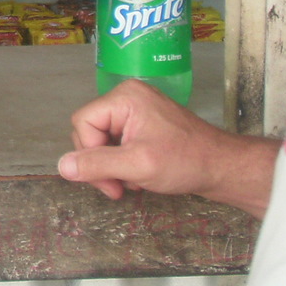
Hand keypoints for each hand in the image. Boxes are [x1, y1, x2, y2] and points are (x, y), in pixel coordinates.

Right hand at [57, 80, 278, 217]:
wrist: (223, 169)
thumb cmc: (184, 163)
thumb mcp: (136, 166)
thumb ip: (97, 165)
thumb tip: (62, 166)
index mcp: (124, 97)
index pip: (83, 123)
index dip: (90, 154)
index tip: (110, 180)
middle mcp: (127, 96)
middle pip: (91, 132)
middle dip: (101, 164)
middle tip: (119, 188)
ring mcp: (136, 109)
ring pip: (103, 140)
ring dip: (113, 167)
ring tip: (135, 182)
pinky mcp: (144, 123)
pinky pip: (118, 141)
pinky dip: (124, 162)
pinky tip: (140, 176)